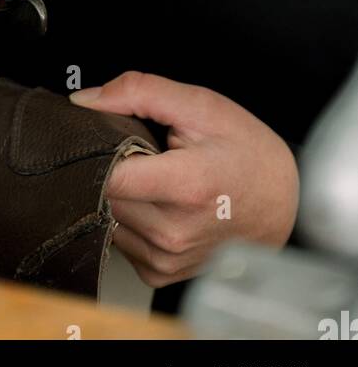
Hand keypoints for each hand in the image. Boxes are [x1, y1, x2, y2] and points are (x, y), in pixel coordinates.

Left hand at [70, 71, 298, 287]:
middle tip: (143, 153)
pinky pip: (120, 240)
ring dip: (118, 194)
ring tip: (153, 178)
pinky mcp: (162, 274)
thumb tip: (84, 101)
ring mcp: (167, 258)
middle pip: (101, 193)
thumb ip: (138, 92)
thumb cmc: (246, 153)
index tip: (105, 135)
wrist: (282, 202)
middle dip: (110, 167)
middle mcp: (173, 231)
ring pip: (106, 217)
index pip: (104, 174)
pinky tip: (154, 204)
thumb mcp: (200, 105)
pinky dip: (128, 219)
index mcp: (184, 186)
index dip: (95, 149)